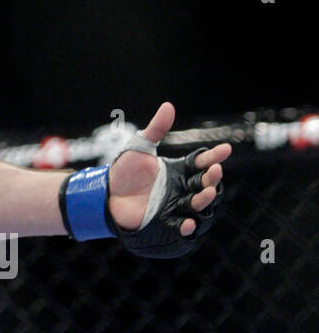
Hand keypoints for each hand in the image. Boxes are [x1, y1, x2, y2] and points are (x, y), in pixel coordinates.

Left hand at [107, 101, 229, 233]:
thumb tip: (169, 105)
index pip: (202, 163)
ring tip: (206, 192)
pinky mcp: (166, 221)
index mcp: (179, 170)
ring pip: (199, 205)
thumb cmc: (124, 171)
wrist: (106, 193)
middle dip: (212, 178)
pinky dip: (187, 226)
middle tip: (214, 171)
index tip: (225, 149)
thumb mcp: (139, 147)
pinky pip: (181, 227)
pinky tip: (188, 222)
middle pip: (205, 184)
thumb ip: (156, 129)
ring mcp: (176, 205)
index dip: (214, 157)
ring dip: (205, 200)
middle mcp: (182, 188)